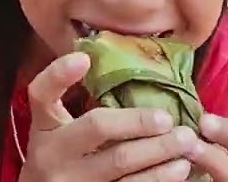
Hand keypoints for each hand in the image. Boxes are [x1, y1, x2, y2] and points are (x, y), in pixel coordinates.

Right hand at [20, 52, 197, 181]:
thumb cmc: (60, 157)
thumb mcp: (57, 130)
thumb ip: (77, 103)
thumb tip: (120, 64)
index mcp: (44, 126)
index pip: (41, 94)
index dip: (59, 74)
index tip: (84, 58)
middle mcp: (53, 153)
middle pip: (97, 127)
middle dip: (138, 120)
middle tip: (169, 118)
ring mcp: (73, 180)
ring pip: (120, 163)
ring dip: (159, 151)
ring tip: (186, 141)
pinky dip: (159, 178)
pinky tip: (179, 169)